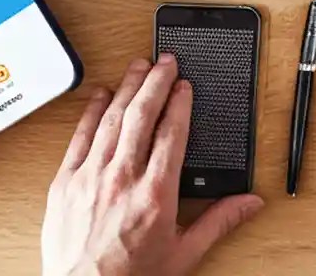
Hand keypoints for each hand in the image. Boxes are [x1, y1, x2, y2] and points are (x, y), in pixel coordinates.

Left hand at [42, 55, 264, 275]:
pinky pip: (80, 137)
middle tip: (164, 61)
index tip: (185, 85)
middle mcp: (123, 179)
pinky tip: (101, 96)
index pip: (172, 133)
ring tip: (137, 68)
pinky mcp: (65, 183)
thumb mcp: (184, 254)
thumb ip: (219, 222)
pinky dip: (92, 112)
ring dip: (127, 89)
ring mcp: (90, 177)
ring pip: (111, 120)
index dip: (180, 103)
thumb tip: (249, 203)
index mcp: (156, 194)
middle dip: (155, 82)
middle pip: (142, 115)